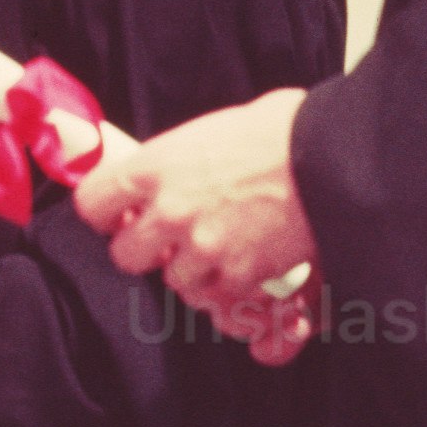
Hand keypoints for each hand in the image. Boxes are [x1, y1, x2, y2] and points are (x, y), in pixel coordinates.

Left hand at [77, 91, 322, 359]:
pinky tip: (252, 266)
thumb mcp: (214, 129)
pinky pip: (220, 299)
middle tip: (172, 239)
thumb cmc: (284, 127)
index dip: (104, 214)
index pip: (92, 203)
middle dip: (147, 251)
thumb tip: (169, 173)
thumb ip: (180, 160)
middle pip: (126, 256)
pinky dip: (234, 289)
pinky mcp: (240, 275)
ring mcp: (203, 247)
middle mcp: (170, 211)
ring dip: (195, 271)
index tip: (120, 214)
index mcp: (155, 165)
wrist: (335, 153)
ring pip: (176, 282)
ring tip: (224, 248)